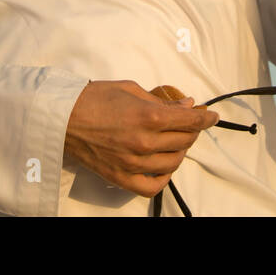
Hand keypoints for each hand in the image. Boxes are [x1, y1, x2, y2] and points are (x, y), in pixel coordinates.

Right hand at [62, 80, 218, 197]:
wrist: (63, 117)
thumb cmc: (94, 97)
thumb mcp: (131, 89)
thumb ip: (161, 100)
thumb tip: (186, 104)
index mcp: (149, 116)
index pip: (190, 120)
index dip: (206, 118)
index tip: (212, 116)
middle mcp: (144, 142)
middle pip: (184, 141)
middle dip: (192, 130)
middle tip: (188, 123)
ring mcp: (133, 162)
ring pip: (173, 162)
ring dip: (180, 151)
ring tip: (175, 142)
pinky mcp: (121, 176)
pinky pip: (152, 186)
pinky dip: (164, 177)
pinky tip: (164, 166)